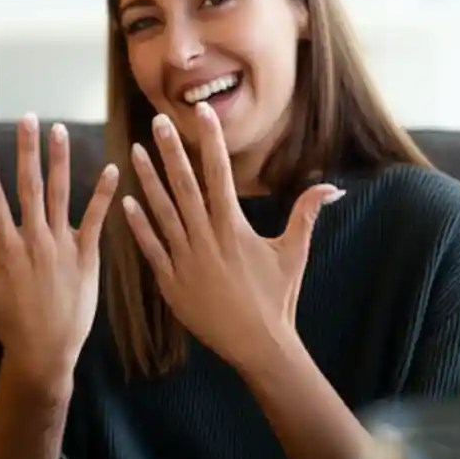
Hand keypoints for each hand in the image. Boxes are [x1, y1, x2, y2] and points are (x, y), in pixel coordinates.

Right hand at [0, 115, 118, 391]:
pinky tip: (111, 168)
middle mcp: (33, 240)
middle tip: (27, 118)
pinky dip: (103, 194)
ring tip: (60, 129)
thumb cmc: (8, 324)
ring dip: (60, 160)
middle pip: (29, 186)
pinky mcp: (86, 257)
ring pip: (61, 194)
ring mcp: (62, 247)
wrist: (46, 352)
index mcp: (6, 246)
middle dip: (27, 150)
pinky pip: (95, 219)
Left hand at [121, 102, 343, 373]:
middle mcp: (207, 239)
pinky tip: (125, 203)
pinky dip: (138, 226)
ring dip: (147, 181)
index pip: (220, 173)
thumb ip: (306, 215)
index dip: (210, 140)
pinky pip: (151, 249)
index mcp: (234, 228)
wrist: (258, 346)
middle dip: (171, 152)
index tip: (201, 112)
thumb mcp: (293, 253)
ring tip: (133, 152)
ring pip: (162, 213)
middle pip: (186, 186)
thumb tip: (333, 187)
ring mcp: (186, 260)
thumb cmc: (278, 299)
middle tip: (158, 121)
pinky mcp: (171, 283)